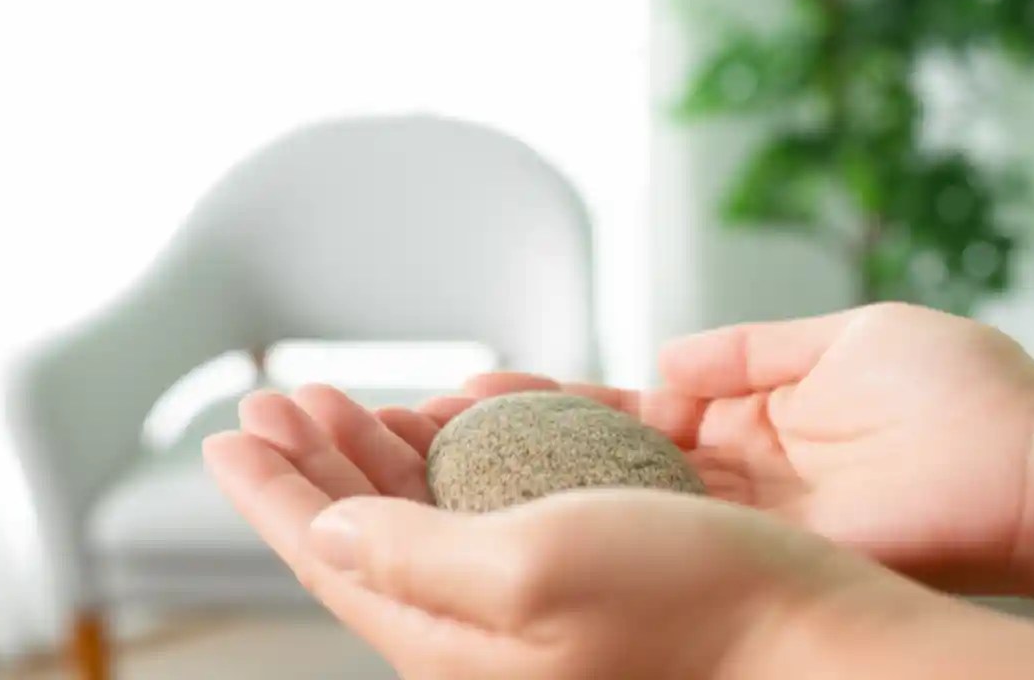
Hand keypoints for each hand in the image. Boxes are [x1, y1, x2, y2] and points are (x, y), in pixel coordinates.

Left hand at [203, 418, 922, 678]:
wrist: (810, 636)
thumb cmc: (692, 604)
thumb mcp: (535, 571)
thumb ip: (414, 558)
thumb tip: (322, 538)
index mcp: (451, 638)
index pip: (326, 559)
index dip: (268, 493)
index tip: (223, 431)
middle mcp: (478, 630)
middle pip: (362, 538)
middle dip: (311, 462)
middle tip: (278, 395)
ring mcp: (526, 605)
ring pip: (416, 523)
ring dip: (370, 458)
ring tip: (337, 401)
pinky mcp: (570, 574)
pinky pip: (477, 516)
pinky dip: (443, 464)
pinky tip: (442, 428)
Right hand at [430, 303, 1033, 591]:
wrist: (1028, 462)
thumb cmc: (955, 392)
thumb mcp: (838, 338)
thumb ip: (745, 351)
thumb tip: (664, 356)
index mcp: (736, 418)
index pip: (607, 412)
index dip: (532, 404)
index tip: (461, 389)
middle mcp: (717, 477)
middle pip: (582, 463)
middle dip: (492, 447)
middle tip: (400, 427)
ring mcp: (726, 522)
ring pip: (596, 505)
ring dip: (508, 486)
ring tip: (410, 461)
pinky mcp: (746, 556)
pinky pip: (648, 538)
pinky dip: (571, 524)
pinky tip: (495, 510)